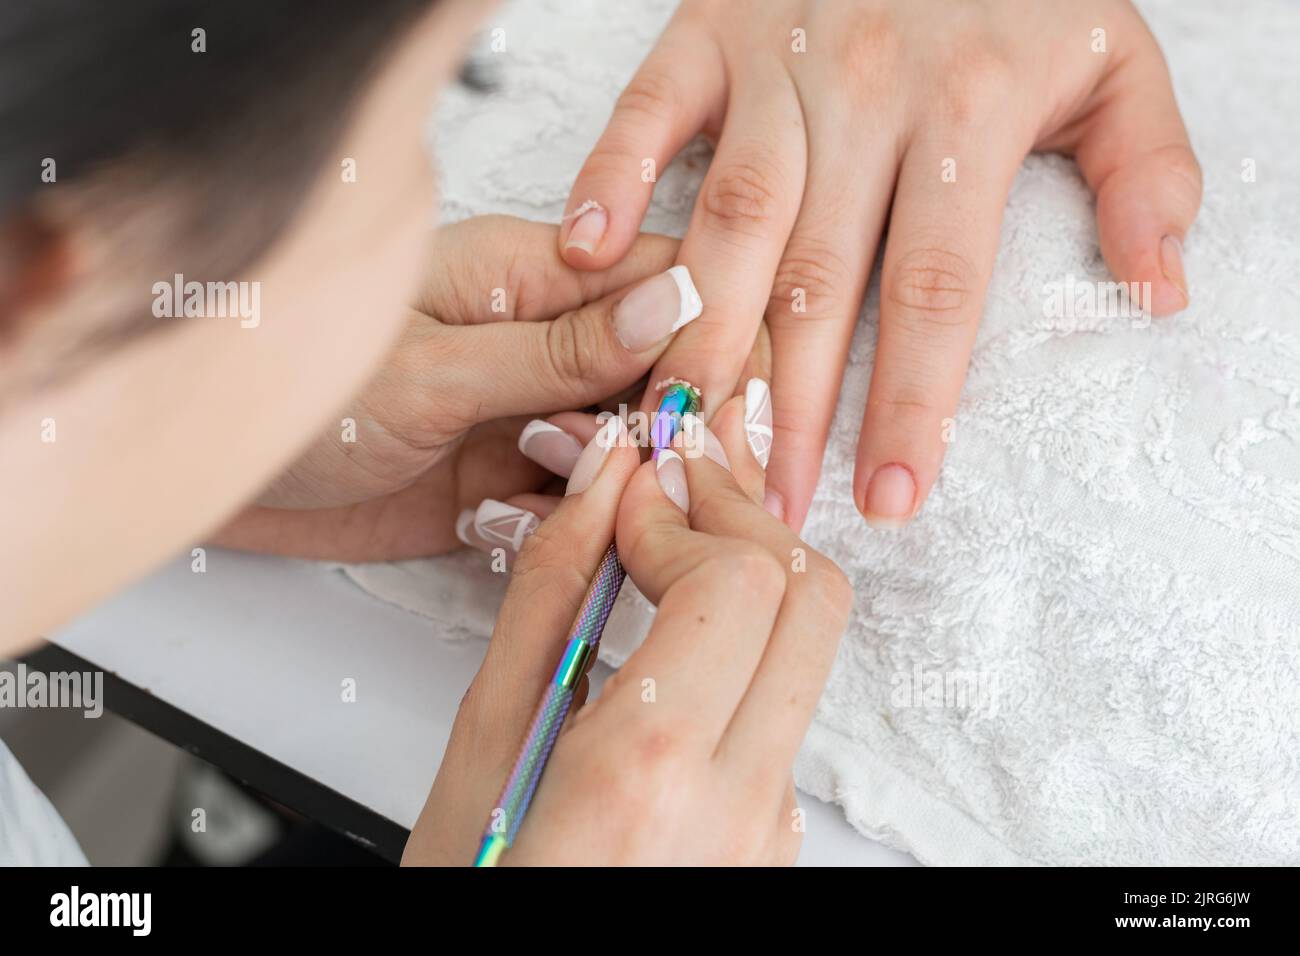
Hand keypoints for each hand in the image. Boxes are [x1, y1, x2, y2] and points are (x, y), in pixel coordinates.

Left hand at [212, 215, 692, 560]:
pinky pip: (574, 507)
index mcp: (525, 273)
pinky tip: (493, 523)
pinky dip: (555, 528)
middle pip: (658, 372)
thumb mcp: (433, 369)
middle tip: (623, 468)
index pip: (663, 280)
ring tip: (533, 492)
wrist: (208, 475)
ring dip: (601, 484)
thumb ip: (559, 349)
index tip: (706, 401)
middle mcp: (536, 340)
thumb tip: (675, 307)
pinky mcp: (505, 482)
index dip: (705, 337)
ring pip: (624, 448)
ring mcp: (524, 413)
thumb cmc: (286, 385)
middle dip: (657, 427)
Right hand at [403, 392, 850, 864]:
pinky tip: (674, 635)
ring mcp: (768, 826)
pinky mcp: (772, 836)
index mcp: (649, 772)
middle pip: (809, 599)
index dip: (682, 508)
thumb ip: (549, 600)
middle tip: (670, 489)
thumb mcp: (484, 747)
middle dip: (739, 517)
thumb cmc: (484, 893)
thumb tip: (598, 491)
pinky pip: (780, 709)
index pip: (736, 581)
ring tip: (664, 549)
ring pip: (805, 650)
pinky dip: (738, 645)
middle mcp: (737, 802)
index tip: (628, 488)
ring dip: (745, 575)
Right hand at [557, 0, 1200, 530]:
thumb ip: (1149, 170)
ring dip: (697, 335)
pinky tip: (588, 260)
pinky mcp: (710, 31)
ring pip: (730, 221)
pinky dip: (611, 177)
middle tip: (760, 503)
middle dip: (789, 406)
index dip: (908, 402)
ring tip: (675, 432)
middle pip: (817, 280)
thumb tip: (1160, 289)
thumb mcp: (1116, 59)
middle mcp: (866, 97)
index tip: (888, 496)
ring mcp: (777, 64)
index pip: (937, 290)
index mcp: (970, 114)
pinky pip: (650, 109)